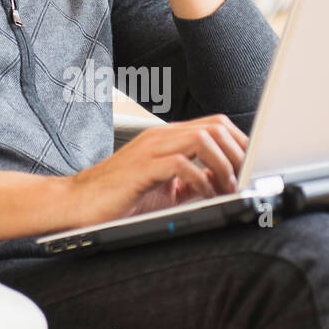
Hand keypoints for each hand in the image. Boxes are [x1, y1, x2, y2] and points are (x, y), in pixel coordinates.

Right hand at [65, 114, 248, 227]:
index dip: (240, 144)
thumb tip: (223, 183)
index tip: (251, 168)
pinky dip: (201, 180)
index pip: (215, 125)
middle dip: (238, 153)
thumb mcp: (165, 189)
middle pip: (215, 127)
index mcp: (168, 138)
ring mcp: (151, 149)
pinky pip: (181, 164)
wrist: (77, 203)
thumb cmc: (118, 197)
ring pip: (203, 139)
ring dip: (223, 165)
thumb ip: (192, 180)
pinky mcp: (142, 168)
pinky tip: (204, 195)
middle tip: (243, 180)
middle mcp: (162, 137)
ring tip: (226, 188)